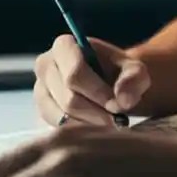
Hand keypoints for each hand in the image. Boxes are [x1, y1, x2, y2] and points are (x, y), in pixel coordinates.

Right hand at [34, 35, 149, 127]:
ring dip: (91, 123)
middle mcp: (45, 65)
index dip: (98, 93)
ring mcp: (40, 89)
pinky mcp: (42, 110)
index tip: (119, 106)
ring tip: (111, 123)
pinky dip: (81, 130)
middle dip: (97, 112)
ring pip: (63, 116)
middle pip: (69, 98)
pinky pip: (59, 127)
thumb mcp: (135, 71)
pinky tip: (98, 127)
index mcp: (64, 46)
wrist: (112, 84)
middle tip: (119, 120)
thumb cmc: (122, 74)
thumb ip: (134, 79)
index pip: (75, 74)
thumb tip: (122, 100)